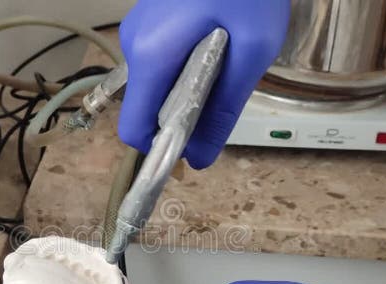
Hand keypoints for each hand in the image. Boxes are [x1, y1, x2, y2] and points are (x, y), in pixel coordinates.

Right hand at [118, 0, 290, 168]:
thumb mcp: (252, 51)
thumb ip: (225, 109)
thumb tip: (200, 159)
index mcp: (152, 55)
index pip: (134, 129)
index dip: (159, 150)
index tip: (189, 152)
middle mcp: (135, 46)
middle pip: (146, 109)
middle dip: (181, 117)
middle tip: (225, 92)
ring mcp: (138, 31)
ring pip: (155, 87)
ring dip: (186, 91)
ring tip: (225, 61)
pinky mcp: (148, 23)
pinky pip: (160, 64)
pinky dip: (184, 71)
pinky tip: (215, 47)